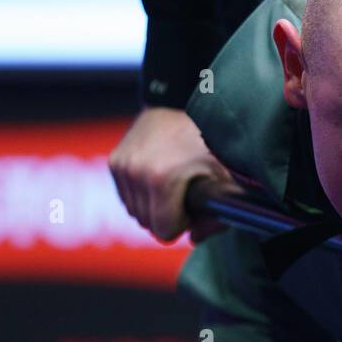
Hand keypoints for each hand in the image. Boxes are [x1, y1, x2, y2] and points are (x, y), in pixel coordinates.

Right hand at [109, 106, 230, 243]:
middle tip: (187, 192)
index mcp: (161, 179)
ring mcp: (122, 166)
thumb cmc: (212, 140)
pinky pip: (126, 197)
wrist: (185, 102)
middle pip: (148, 223)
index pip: (164, 231)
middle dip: (168, 214)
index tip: (194, 205)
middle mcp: (135, 172)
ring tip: (174, 181)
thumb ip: (217, 216)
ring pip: (135, 212)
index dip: (183, 222)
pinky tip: (159, 174)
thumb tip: (195, 238)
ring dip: (154, 205)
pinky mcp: (115, 161)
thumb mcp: (226, 178)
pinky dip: (142, 194)